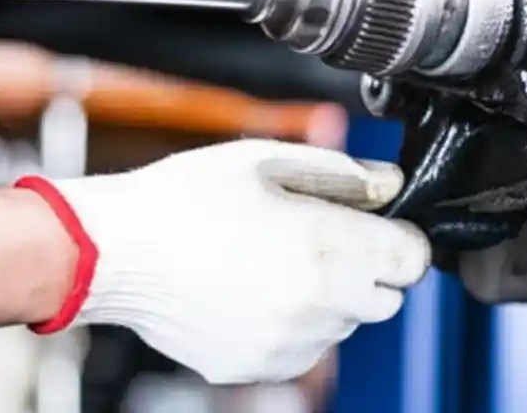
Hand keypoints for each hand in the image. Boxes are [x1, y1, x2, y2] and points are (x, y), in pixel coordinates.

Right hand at [21, 140, 429, 384]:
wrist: (114, 252)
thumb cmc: (184, 199)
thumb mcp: (267, 160)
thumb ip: (342, 172)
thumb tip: (389, 181)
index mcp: (327, 245)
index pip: (412, 259)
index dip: (400, 238)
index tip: (380, 228)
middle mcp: (317, 302)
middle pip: (388, 298)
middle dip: (370, 270)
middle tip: (323, 242)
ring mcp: (289, 342)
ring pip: (345, 326)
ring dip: (331, 299)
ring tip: (277, 264)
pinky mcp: (258, 367)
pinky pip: (304, 351)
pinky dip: (295, 327)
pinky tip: (255, 293)